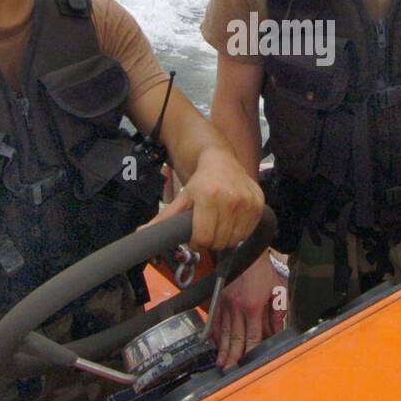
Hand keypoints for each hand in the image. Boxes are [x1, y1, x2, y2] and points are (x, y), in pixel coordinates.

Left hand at [144, 147, 263, 251]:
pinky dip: (239, 232)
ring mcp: (247, 201)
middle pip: (219, 242)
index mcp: (209, 196)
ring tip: (219, 222)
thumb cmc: (200, 181)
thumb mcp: (181, 198)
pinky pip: (248, 233)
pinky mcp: (259, 203)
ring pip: (234, 240)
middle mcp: (231, 198)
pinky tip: (232, 219)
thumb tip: (141, 234)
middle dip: (210, 239)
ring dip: (225, 237)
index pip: (204, 239)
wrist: (220, 159)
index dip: (197, 241)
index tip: (195, 233)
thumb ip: (164, 219)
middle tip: (206, 226)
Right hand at [211, 251, 286, 368]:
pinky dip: (214, 333)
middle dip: (233, 355)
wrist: (244, 250)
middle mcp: (237, 307)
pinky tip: (214, 343)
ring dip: (222, 348)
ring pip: (224, 331)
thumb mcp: (277, 289)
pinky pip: (215, 319)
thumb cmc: (263, 271)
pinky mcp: (218, 299)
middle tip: (229, 370)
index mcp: (253, 306)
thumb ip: (277, 312)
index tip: (248, 363)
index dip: (250, 351)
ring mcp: (225, 303)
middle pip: (235, 337)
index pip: (252, 335)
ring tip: (220, 363)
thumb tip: (276, 332)